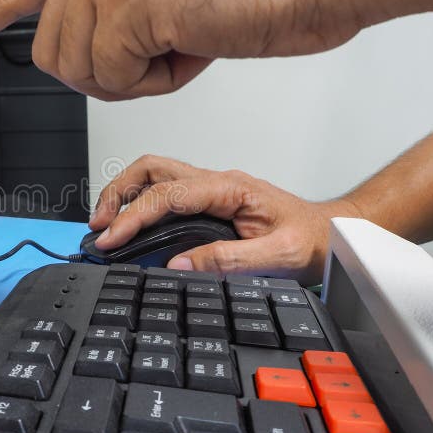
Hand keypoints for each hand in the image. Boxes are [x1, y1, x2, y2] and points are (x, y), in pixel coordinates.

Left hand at [0, 0, 362, 99]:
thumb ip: (117, 8)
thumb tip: (92, 50)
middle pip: (52, 54)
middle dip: (104, 72)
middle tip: (159, 51)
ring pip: (79, 71)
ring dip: (134, 77)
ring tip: (184, 37)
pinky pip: (114, 77)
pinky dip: (157, 80)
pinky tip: (193, 40)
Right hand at [88, 155, 361, 282]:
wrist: (333, 233)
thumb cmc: (313, 240)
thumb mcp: (278, 257)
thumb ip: (228, 259)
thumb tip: (177, 264)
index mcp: (230, 188)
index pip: (168, 193)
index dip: (134, 215)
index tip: (111, 238)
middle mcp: (216, 181)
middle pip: (152, 168)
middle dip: (118, 192)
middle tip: (99, 226)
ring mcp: (211, 188)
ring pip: (154, 174)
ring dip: (124, 193)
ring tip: (106, 224)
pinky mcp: (209, 200)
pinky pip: (164, 190)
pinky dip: (139, 201)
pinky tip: (130, 223)